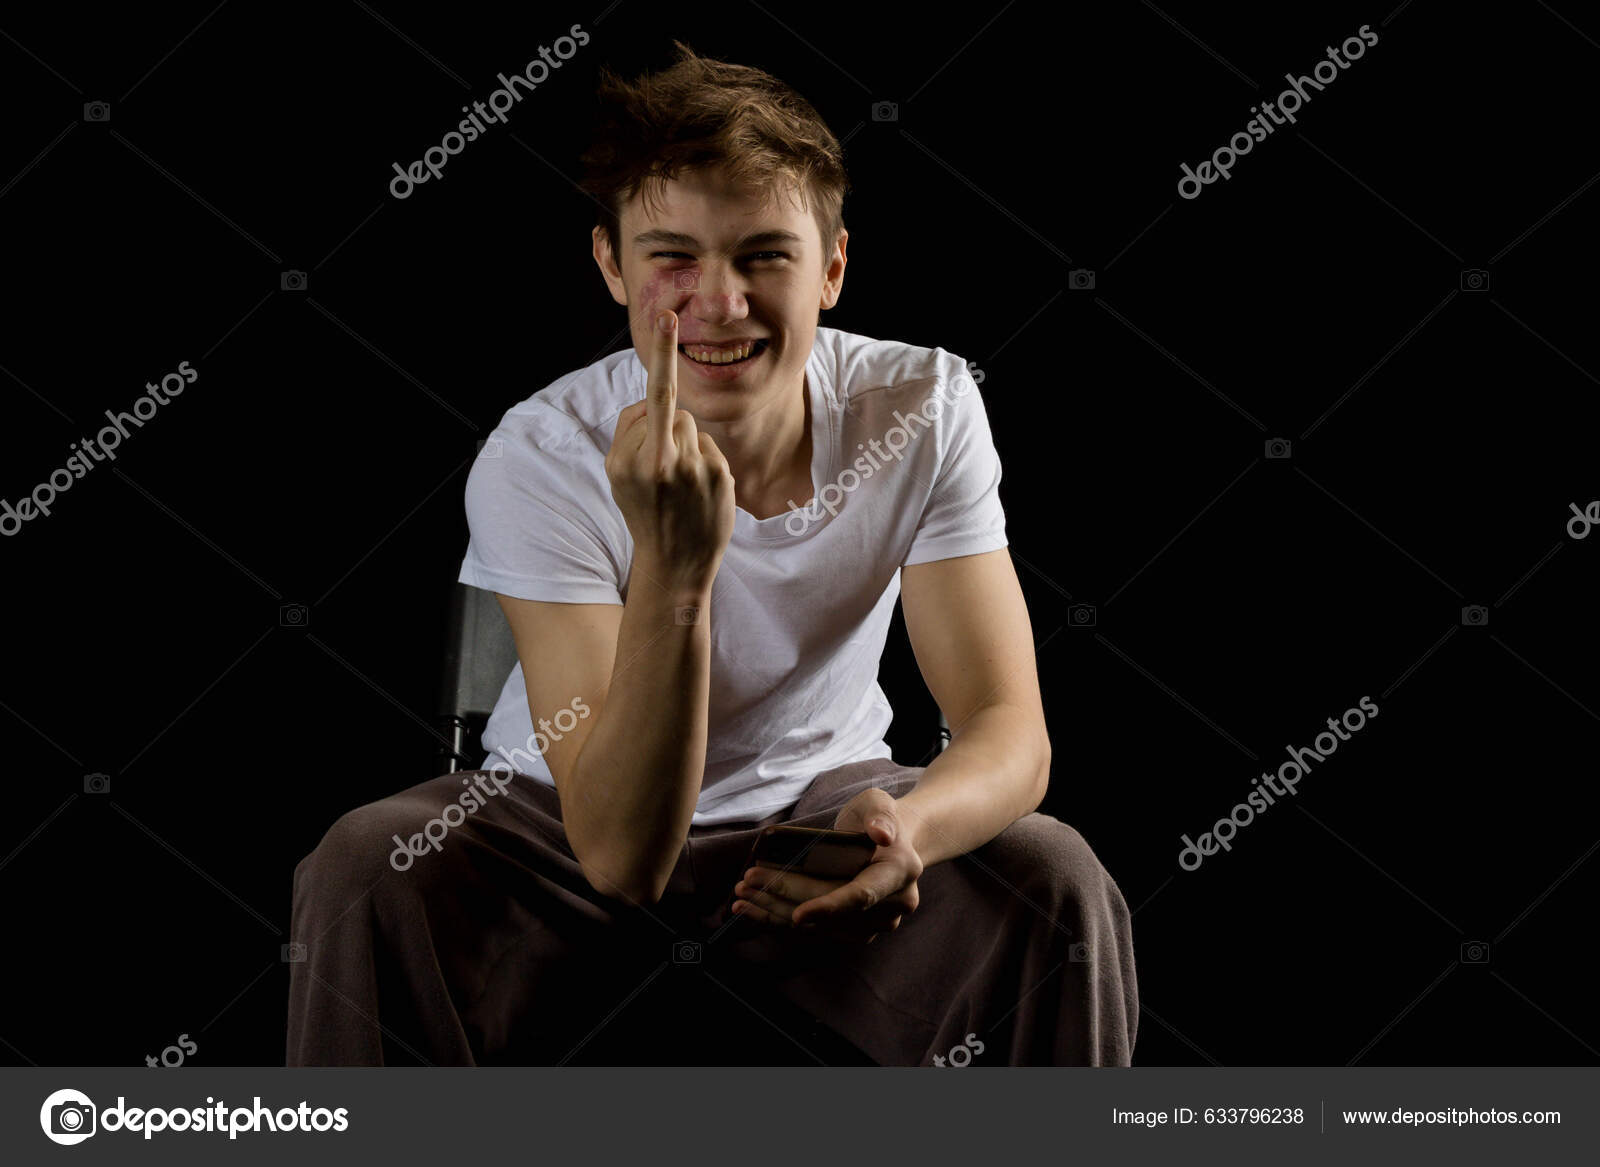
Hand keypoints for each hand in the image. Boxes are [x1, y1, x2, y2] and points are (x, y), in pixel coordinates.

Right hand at [605, 309, 735, 593]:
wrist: (675, 566)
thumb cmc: (646, 514)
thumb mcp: (620, 478)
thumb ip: (631, 434)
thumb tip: (654, 402)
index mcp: (624, 459)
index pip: (650, 397)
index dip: (663, 354)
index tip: (669, 318)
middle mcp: (655, 460)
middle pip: (672, 410)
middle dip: (670, 431)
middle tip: (665, 476)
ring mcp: (689, 468)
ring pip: (692, 426)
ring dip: (688, 447)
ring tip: (680, 486)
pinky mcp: (716, 476)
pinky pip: (709, 448)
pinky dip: (705, 463)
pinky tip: (697, 494)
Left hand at [731, 789, 923, 943]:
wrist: (893, 841)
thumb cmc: (878, 817)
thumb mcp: (879, 803)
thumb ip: (880, 814)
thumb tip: (881, 833)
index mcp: (899, 873)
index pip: (862, 896)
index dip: (830, 907)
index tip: (798, 915)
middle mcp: (893, 905)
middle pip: (832, 911)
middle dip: (786, 898)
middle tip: (748, 881)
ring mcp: (875, 922)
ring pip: (820, 927)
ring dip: (777, 913)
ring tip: (741, 896)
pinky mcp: (855, 930)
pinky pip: (815, 929)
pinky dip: (781, 920)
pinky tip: (752, 909)